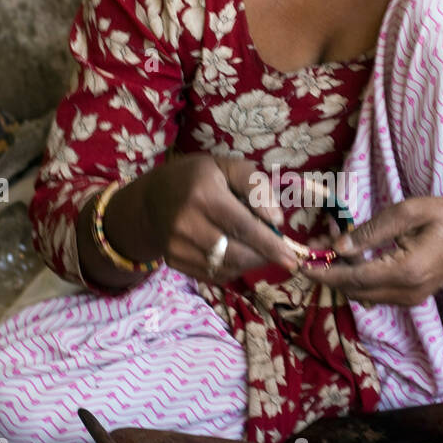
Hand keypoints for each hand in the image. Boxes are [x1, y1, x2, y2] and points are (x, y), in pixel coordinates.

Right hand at [138, 155, 302, 281]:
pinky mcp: (174, 262)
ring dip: (249, 263)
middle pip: (236, 253)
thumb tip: (276, 221)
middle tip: (279, 252)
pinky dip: (232, 269)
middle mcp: (186, 223)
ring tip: (255, 247)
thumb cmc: (198, 178)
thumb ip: (257, 187)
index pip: (243, 227)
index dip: (270, 245)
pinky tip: (234, 252)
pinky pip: (213, 275)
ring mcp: (176, 246)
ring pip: (226, 268)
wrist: (150, 198)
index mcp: (203, 195)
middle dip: (263, 257)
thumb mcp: (228, 167)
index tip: (292, 258)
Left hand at [302, 196, 442, 306]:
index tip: (299, 265)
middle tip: (312, 248)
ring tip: (329, 247)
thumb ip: (371, 231)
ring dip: (342, 275)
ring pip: (363, 294)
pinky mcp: (412, 297)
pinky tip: (352, 255)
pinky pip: (376, 292)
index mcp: (406, 271)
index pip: (353, 278)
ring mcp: (410, 299)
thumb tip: (338, 248)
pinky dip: (358, 278)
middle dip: (328, 273)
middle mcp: (406, 293)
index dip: (323, 273)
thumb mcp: (409, 212)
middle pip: (354, 291)